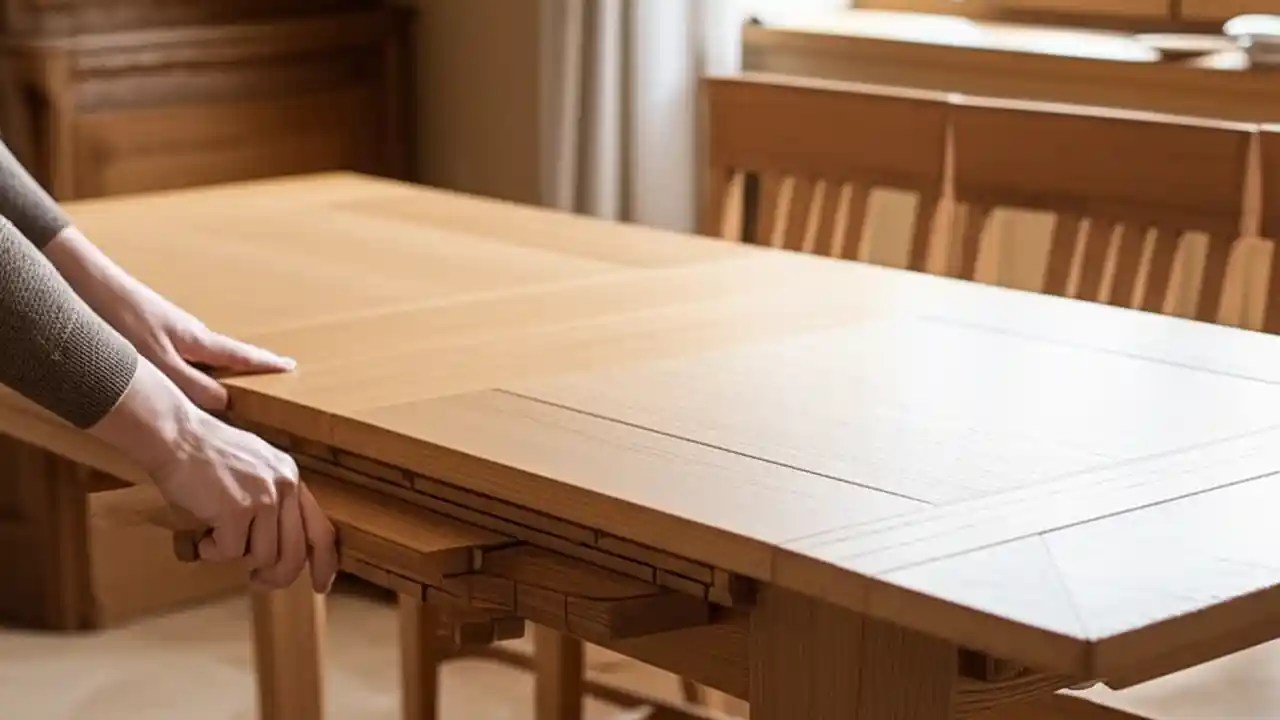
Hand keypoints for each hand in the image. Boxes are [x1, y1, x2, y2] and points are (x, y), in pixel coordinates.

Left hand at [45, 227, 293, 410]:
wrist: (89, 283)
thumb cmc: (123, 321)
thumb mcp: (159, 360)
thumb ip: (191, 384)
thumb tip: (224, 402)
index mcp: (198, 341)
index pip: (242, 355)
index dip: (266, 363)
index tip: (291, 366)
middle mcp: (190, 335)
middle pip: (226, 356)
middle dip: (246, 368)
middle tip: (266, 380)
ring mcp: (172, 331)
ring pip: (201, 358)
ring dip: (214, 372)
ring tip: (223, 388)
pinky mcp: (153, 330)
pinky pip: (181, 355)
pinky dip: (189, 369)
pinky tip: (176, 378)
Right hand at [92, 359, 337, 591]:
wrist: (175, 435)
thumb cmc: (204, 455)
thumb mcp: (254, 470)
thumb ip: (273, 501)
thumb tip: (277, 549)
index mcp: (291, 478)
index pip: (322, 528)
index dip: (325, 562)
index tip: (321, 584)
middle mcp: (285, 487)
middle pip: (294, 554)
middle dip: (277, 577)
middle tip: (258, 582)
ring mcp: (263, 499)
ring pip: (261, 556)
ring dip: (233, 554)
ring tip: (214, 534)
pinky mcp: (236, 511)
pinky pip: (228, 553)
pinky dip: (211, 551)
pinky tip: (201, 532)